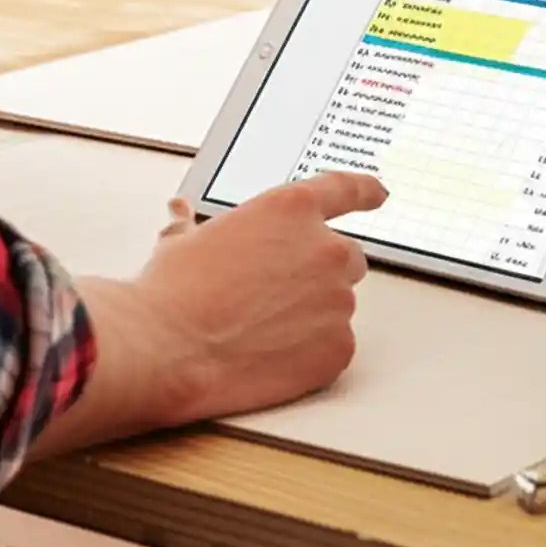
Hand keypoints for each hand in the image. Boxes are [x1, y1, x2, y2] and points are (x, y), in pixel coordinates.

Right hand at [31, 172, 386, 455]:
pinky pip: (334, 346)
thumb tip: (181, 212)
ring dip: (310, 315)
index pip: (346, 190)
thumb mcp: (181, 242)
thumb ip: (196, 224)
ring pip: (337, 306)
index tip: (380, 194)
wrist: (166, 348)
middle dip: (319, 273)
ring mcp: (338, 301)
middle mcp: (325, 249)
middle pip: (346, 258)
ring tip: (258, 330)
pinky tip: (269, 356)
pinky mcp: (339, 348)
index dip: (365, 191)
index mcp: (291, 210)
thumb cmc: (171, 293)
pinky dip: (310, 352)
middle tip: (276, 296)